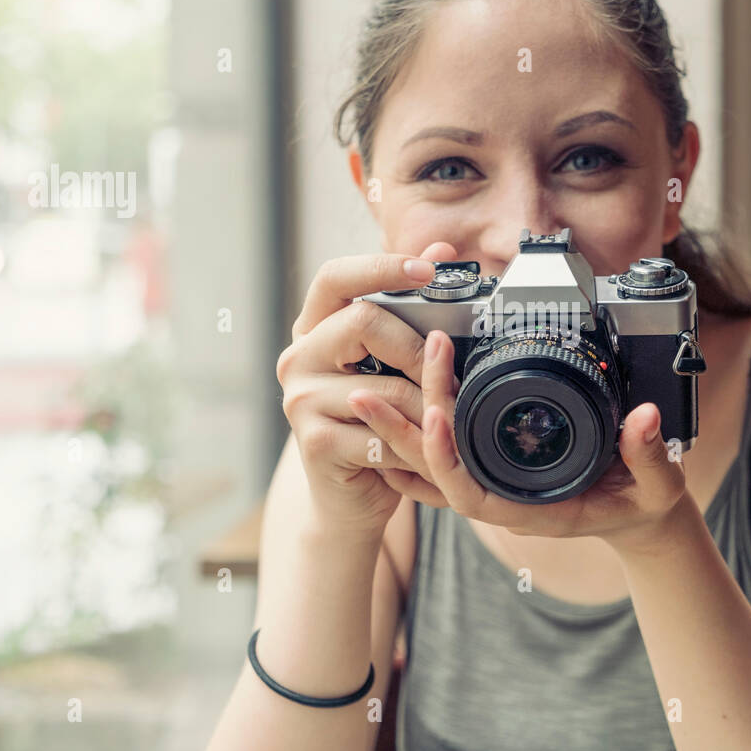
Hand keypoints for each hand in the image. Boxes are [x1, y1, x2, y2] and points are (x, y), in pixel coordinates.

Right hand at [276, 242, 460, 535]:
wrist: (351, 499)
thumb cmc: (378, 424)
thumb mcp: (394, 365)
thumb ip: (412, 310)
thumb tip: (442, 250)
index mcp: (316, 328)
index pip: (336, 276)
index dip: (382, 266)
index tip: (430, 268)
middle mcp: (298, 357)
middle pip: (363, 321)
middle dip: (419, 348)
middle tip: (448, 371)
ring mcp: (299, 400)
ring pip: (385, 387)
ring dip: (429, 408)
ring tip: (452, 419)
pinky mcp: (314, 442)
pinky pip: (384, 434)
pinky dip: (418, 446)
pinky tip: (430, 453)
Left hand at [395, 328, 691, 548]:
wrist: (640, 514)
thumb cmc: (646, 502)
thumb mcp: (658, 484)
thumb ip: (652, 455)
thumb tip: (646, 418)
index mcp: (533, 509)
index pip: (473, 493)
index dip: (448, 459)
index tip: (435, 416)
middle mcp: (504, 498)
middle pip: (438, 473)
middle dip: (404, 431)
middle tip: (371, 389)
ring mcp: (495, 483)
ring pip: (433, 462)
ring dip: (398, 428)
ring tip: (363, 390)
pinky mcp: (495, 466)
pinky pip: (443, 457)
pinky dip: (413, 437)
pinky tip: (386, 409)